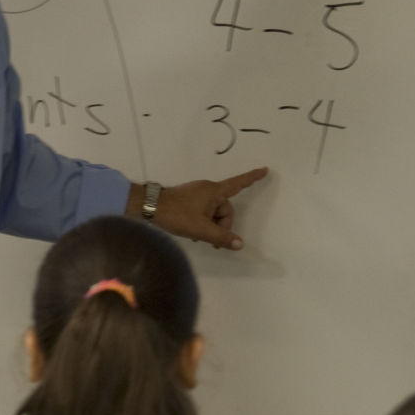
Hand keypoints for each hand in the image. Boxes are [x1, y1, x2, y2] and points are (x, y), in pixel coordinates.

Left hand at [136, 168, 268, 249]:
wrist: (149, 207)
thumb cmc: (177, 215)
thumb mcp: (201, 229)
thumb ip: (221, 237)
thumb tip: (240, 244)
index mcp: (214, 191)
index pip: (238, 184)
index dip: (252, 178)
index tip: (265, 170)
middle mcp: (208, 189)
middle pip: (225, 209)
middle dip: (221, 225)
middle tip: (209, 240)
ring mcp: (198, 194)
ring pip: (214, 212)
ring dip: (211, 226)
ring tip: (198, 236)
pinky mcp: (190, 199)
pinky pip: (204, 211)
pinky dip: (203, 222)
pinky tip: (194, 232)